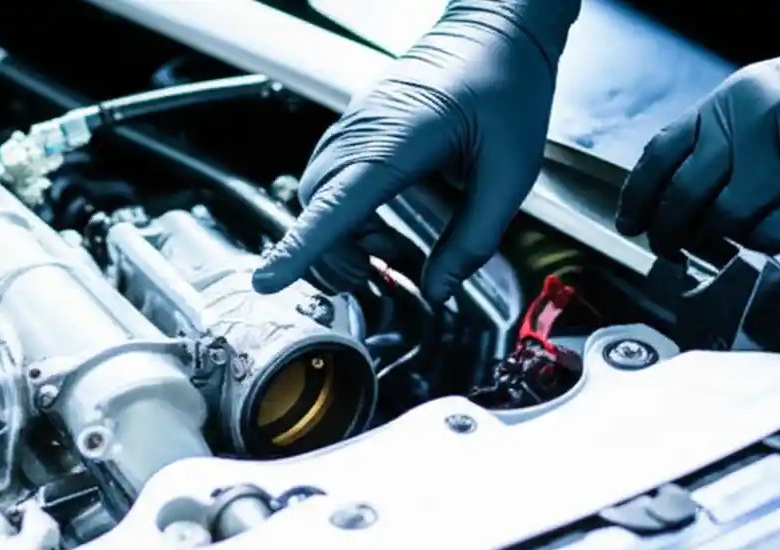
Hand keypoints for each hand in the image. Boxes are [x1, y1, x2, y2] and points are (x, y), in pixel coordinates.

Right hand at [252, 0, 580, 302]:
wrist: (497, 28)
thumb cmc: (506, 87)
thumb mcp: (510, 174)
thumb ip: (473, 240)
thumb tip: (439, 292)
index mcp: (399, 139)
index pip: (336, 203)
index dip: (301, 246)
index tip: (269, 280)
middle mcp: (365, 130)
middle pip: (315, 204)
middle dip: (329, 252)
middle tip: (371, 280)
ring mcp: (356, 125)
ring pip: (318, 193)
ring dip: (337, 235)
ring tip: (384, 254)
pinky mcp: (359, 128)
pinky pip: (330, 178)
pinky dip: (343, 214)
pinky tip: (380, 227)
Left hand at [616, 17, 779, 257]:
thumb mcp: (761, 98)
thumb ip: (719, 140)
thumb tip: (675, 194)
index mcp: (727, 103)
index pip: (659, 156)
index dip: (636, 198)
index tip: (629, 223)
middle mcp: (749, 127)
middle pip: (683, 196)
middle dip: (667, 232)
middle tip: (665, 248)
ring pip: (722, 222)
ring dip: (711, 243)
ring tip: (712, 247)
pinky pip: (769, 238)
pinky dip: (756, 247)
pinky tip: (756, 240)